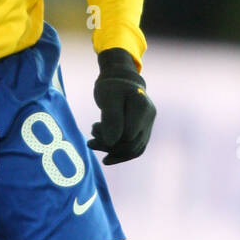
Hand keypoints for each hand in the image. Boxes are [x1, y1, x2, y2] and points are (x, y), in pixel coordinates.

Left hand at [88, 48, 155, 164]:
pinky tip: (106, 158)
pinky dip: (120, 154)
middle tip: (90, 141)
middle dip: (108, 146)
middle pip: (131, 144)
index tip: (94, 128)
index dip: (110, 139)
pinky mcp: (143, 130)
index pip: (128, 136)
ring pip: (134, 149)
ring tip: (92, 144)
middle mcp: (149, 117)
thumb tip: (111, 142)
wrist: (120, 81)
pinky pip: (135, 148)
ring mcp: (148, 124)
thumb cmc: (112, 86)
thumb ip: (111, 118)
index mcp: (142, 107)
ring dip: (112, 151)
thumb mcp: (108, 98)